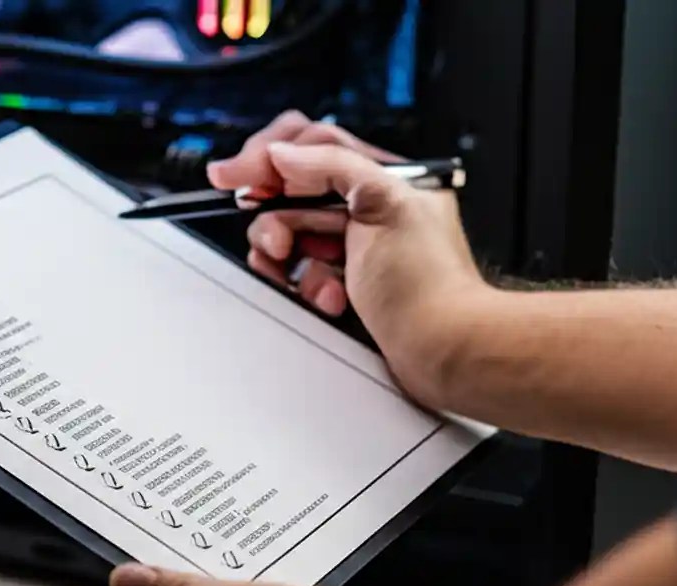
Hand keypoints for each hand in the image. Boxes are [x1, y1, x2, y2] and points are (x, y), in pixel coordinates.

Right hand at [209, 112, 492, 406]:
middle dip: (275, 218)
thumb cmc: (431, 284)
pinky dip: (307, 286)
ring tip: (317, 278)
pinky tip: (332, 297)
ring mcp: (352, 247)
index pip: (313, 146)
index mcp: (383, 177)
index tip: (234, 175)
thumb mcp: (386, 203)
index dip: (268, 156)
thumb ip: (332, 165)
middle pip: (290, 192)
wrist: (442, 349)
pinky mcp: (341, 281)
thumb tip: (284, 152)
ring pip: (288, 234)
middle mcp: (365, 207)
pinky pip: (299, 272)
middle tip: (279, 243)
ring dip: (293, 259)